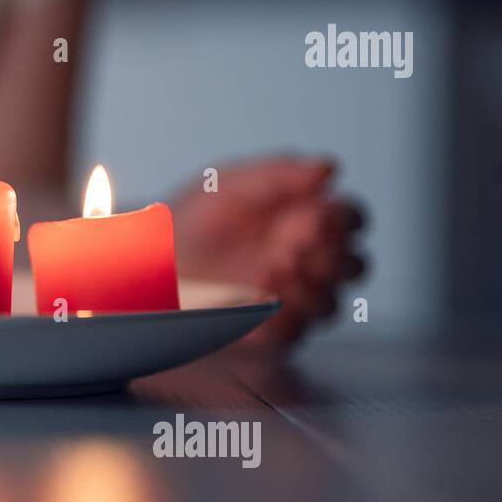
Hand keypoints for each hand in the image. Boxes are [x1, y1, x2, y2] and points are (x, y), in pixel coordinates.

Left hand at [171, 156, 365, 347]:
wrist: (148, 259)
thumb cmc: (192, 220)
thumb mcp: (228, 186)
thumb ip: (278, 174)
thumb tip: (327, 168)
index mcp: (305, 219)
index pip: (351, 221)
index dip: (345, 219)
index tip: (320, 214)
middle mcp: (306, 261)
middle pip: (353, 266)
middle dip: (333, 255)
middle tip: (296, 242)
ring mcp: (290, 298)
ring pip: (330, 304)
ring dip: (309, 286)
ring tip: (272, 267)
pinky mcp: (268, 329)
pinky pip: (295, 333)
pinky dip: (284, 316)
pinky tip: (261, 296)